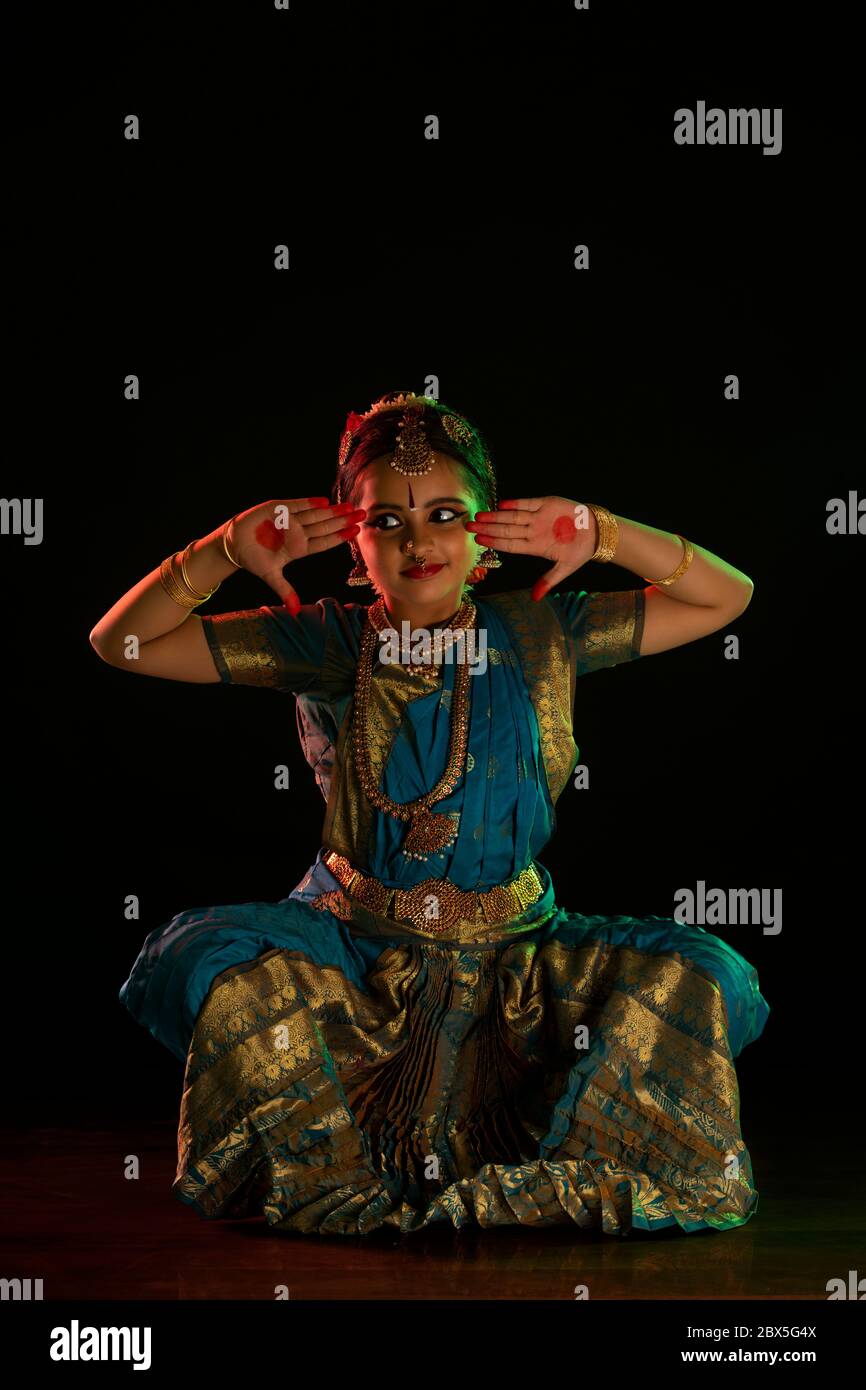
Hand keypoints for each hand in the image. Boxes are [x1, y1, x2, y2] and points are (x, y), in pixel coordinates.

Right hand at [227, 497, 365, 611]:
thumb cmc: (254, 559)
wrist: (234, 543)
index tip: (357, 532)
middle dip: (343, 520)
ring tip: (349, 506)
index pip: (324, 543)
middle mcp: (298, 533)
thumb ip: (285, 591)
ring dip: (332, 511)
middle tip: (363, 514)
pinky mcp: (277, 509)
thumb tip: (295, 612)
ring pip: (315, 515)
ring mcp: (289, 520)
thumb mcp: (271, 576)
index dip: (340, 537)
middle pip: (325, 527)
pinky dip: (308, 503)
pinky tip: (324, 502)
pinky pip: (295, 505)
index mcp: (300, 548)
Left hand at [465, 497, 598, 600]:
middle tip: (468, 525)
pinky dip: (515, 503)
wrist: (596, 533)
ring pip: (512, 517)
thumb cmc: (580, 551)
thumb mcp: (565, 568)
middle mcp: (532, 531)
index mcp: (534, 546)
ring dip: (495, 516)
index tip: (477, 541)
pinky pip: (528, 504)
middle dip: (487, 528)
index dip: (493, 542)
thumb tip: (535, 599)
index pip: (508, 544)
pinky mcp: (546, 504)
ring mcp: (538, 518)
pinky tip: (501, 505)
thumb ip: (548, 581)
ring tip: (479, 515)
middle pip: (505, 530)